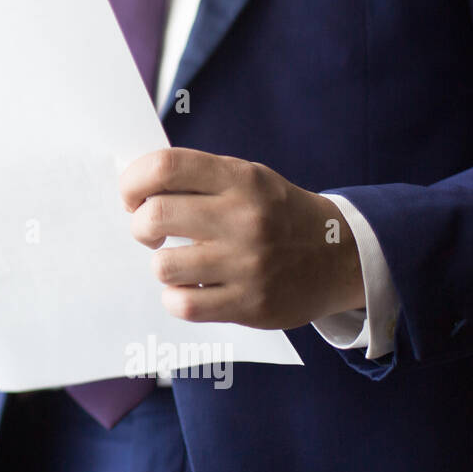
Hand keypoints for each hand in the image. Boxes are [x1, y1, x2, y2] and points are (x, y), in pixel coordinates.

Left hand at [119, 148, 364, 329]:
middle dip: (141, 227)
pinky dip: (177, 298)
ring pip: (163, 266)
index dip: (132, 182)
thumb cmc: (275, 214)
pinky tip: (192, 288)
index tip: (133, 198)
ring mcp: (248, 264)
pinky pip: (183, 304)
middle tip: (153, 233)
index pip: (164, 167)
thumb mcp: (247, 178)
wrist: (340, 255)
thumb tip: (132, 185)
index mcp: (239, 179)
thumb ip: (196, 177)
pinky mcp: (251, 304)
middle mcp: (243, 218)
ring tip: (182, 263)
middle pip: (154, 217)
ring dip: (163, 266)